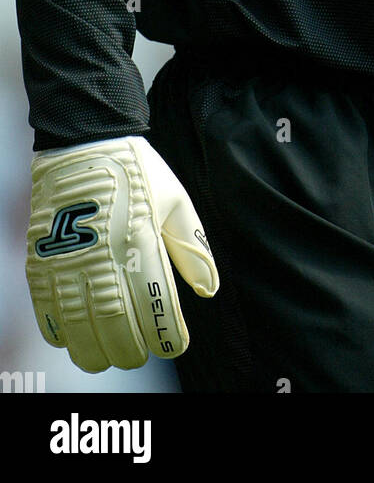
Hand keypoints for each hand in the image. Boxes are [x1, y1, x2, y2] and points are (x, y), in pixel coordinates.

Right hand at [26, 135, 218, 371]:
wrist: (83, 141)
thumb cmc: (136, 170)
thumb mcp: (175, 200)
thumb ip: (192, 247)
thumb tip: (209, 290)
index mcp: (140, 240)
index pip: (155, 306)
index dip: (166, 336)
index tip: (174, 345)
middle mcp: (102, 256)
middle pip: (116, 326)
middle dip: (132, 350)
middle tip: (141, 354)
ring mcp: (66, 261)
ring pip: (79, 328)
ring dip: (97, 351)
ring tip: (111, 356)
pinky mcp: (40, 261)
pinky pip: (47, 311)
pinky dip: (61, 334)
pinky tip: (75, 339)